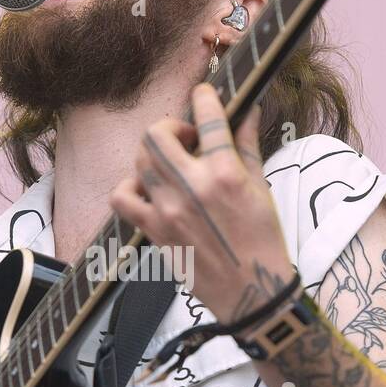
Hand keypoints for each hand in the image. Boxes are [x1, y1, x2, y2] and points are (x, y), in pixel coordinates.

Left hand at [109, 84, 294, 323]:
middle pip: (157, 135)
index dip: (204, 97)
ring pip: (139, 160)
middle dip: (169, 126)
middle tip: (186, 138)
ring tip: (171, 163)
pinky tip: (148, 188)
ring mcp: (168, 211)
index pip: (208, 119)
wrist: (251, 292)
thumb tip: (248, 110)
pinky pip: (122, 197)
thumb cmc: (263, 240)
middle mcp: (192, 189)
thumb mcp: (261, 188)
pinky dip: (129, 186)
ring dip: (153, 153)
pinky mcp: (153, 231)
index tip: (204, 95)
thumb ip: (248, 145)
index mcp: (225, 175)